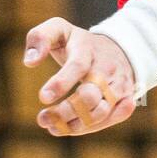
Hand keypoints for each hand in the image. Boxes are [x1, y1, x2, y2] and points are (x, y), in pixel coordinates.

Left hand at [24, 16, 136, 136]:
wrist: (119, 45)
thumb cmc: (79, 43)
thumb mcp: (58, 30)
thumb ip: (40, 37)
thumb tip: (29, 61)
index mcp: (87, 49)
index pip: (78, 66)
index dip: (61, 83)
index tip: (43, 97)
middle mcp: (106, 67)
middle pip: (89, 96)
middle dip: (64, 112)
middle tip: (42, 119)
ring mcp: (119, 83)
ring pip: (101, 111)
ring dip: (75, 125)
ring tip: (52, 127)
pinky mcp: (127, 97)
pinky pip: (114, 117)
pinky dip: (92, 127)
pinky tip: (72, 127)